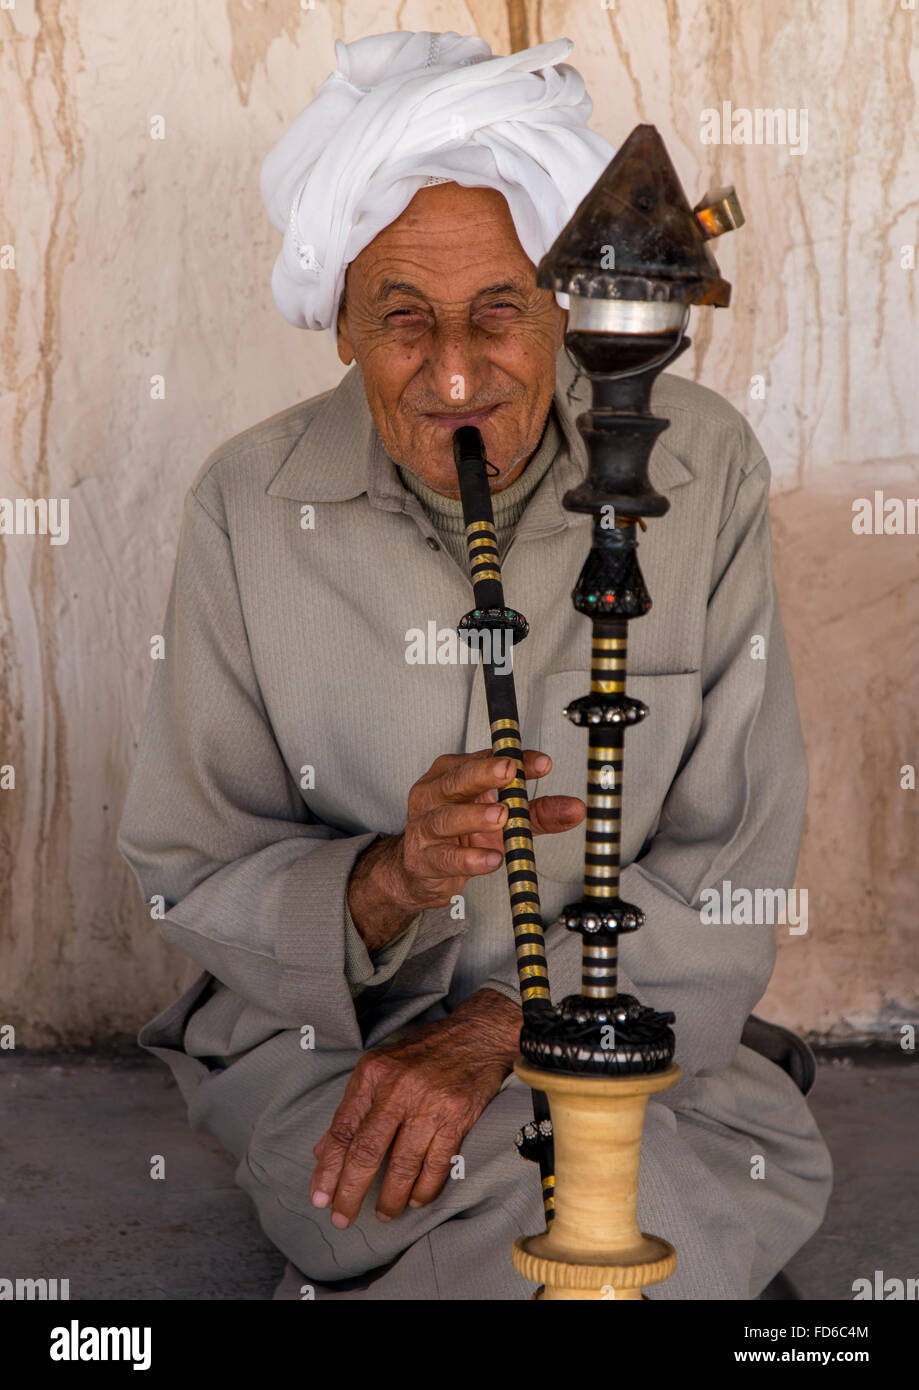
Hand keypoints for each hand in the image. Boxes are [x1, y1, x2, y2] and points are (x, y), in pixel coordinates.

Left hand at [310, 989, 521, 1227]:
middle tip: (343, 1217)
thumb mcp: (381, 1068)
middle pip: (367, 1152)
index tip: (320, 1197)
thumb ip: (354, 1108)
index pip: (343, 1129)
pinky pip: (436, 1165)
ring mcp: (430, 1103)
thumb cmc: (425, 1053)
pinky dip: (424, 1189)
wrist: (478, 1034)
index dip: (329, 1169)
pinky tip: (415, 1200)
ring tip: (384, 1214)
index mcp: (373, 1074)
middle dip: (351, 1191)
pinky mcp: (458, 1116)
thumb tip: (324, 1151)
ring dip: (390, 1197)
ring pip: (402, 1165)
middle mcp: (398, 1088)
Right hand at [348, 747, 583, 950]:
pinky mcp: (424, 858)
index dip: (514, 759)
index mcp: (452, 774)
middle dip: (485, 774)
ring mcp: (425, 826)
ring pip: (448, 817)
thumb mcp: (501, 820)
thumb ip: (536, 812)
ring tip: (502, 816)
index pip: (484, 759)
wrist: (418, 871)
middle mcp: (435, 794)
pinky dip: (470, 859)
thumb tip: (574, 809)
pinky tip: (492, 859)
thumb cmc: (458, 835)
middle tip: (511, 772)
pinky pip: (447, 857)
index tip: (542, 763)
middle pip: (458, 779)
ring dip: (476, 816)